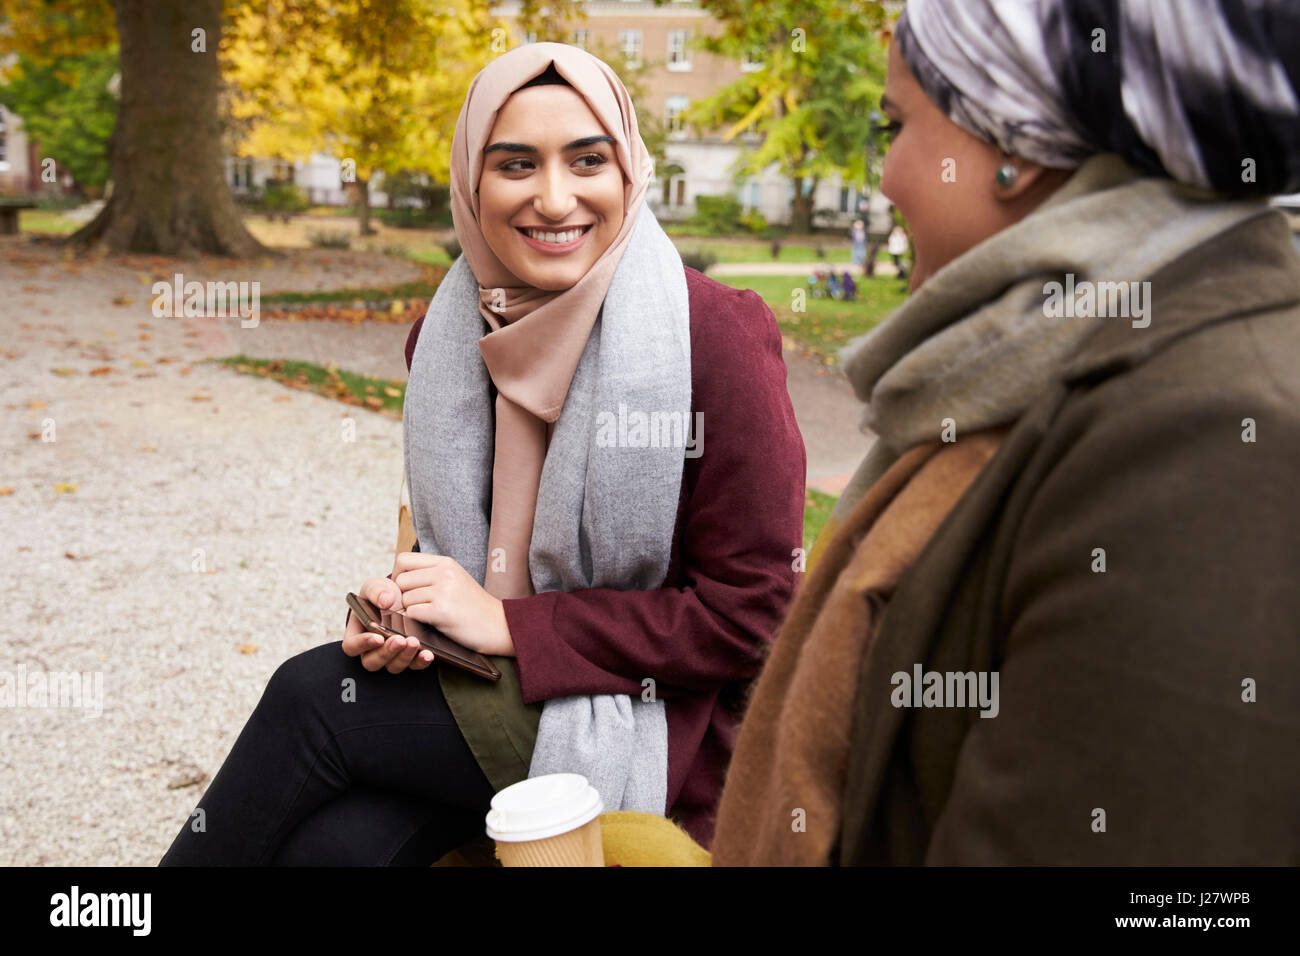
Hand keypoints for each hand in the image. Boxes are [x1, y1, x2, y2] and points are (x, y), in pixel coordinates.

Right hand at [342, 575, 435, 672]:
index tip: (378, 637)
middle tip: (400, 640)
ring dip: (404, 657)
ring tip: (415, 642)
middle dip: (387, 652)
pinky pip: (413, 665)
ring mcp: (391, 655)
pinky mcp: (409, 657)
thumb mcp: (376, 587)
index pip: (352, 646)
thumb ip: (376, 591)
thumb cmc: (385, 594)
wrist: (407, 596)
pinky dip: (420, 661)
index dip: (363, 644)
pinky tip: (427, 653)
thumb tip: (385, 600)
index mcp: (357, 633)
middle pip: (373, 661)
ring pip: (393, 666)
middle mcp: (372, 649)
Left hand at [391, 552, 514, 656]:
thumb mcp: (454, 581)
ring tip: (428, 615)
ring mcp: (444, 591)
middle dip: (402, 596)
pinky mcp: (442, 611)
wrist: (499, 626)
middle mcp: (444, 573)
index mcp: (445, 563)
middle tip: (415, 607)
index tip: (405, 590)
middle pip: (401, 580)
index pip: (404, 560)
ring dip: (410, 610)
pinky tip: (430, 622)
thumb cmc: (473, 607)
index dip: (398, 576)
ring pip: (405, 598)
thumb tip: (394, 582)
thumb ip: (429, 576)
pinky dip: (415, 621)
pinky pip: (412, 613)